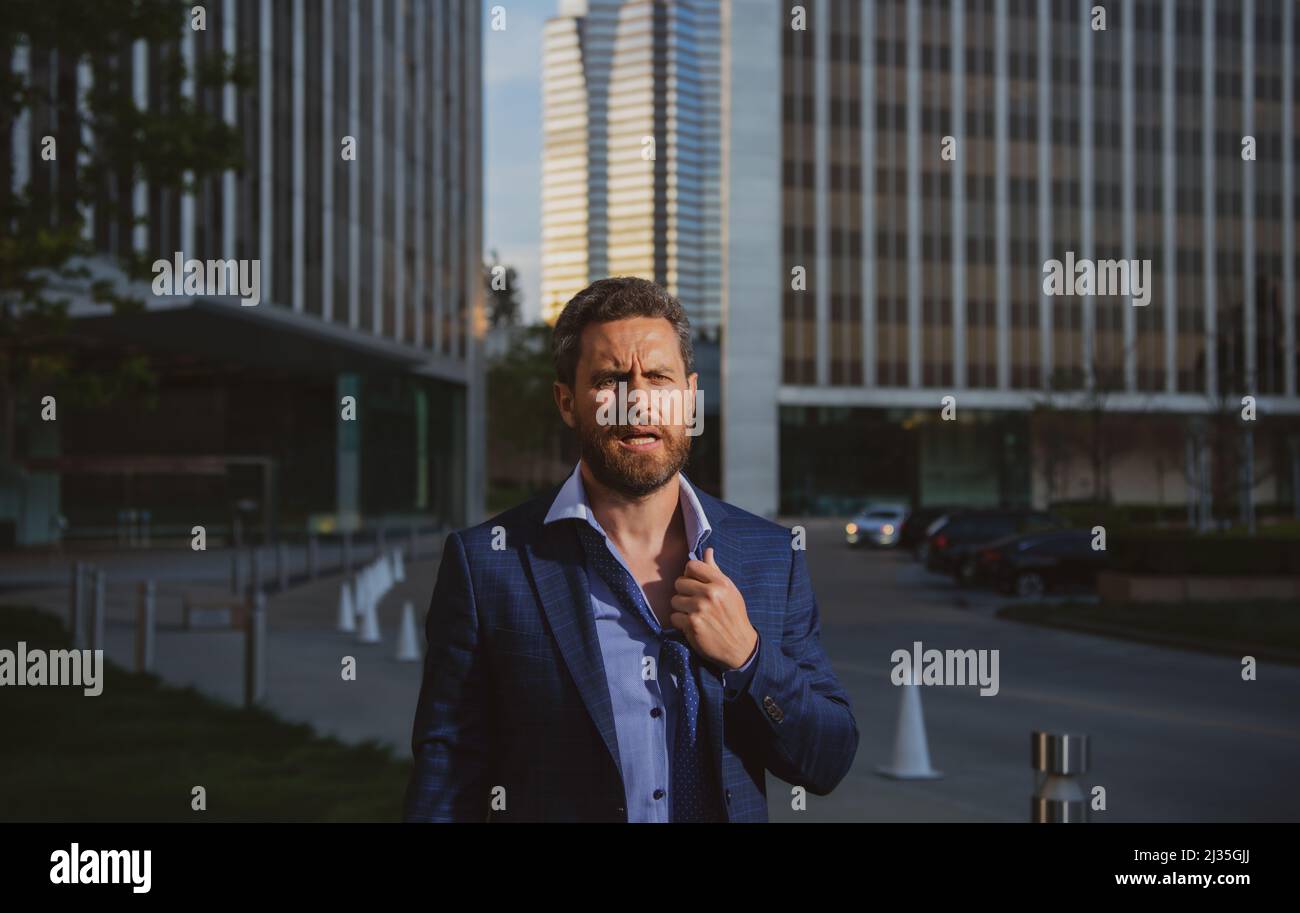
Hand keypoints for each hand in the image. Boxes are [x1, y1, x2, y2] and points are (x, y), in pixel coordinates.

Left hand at [670, 547, 757, 669]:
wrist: (740, 646)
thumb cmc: (734, 616)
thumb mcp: (730, 591)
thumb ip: (715, 571)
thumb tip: (708, 550)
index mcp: (720, 582)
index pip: (692, 565)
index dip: (689, 574)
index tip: (694, 584)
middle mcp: (710, 593)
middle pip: (679, 582)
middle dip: (684, 593)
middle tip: (693, 602)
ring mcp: (700, 609)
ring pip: (674, 600)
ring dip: (681, 608)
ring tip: (693, 614)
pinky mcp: (692, 625)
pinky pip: (674, 617)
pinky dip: (680, 623)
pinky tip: (692, 625)